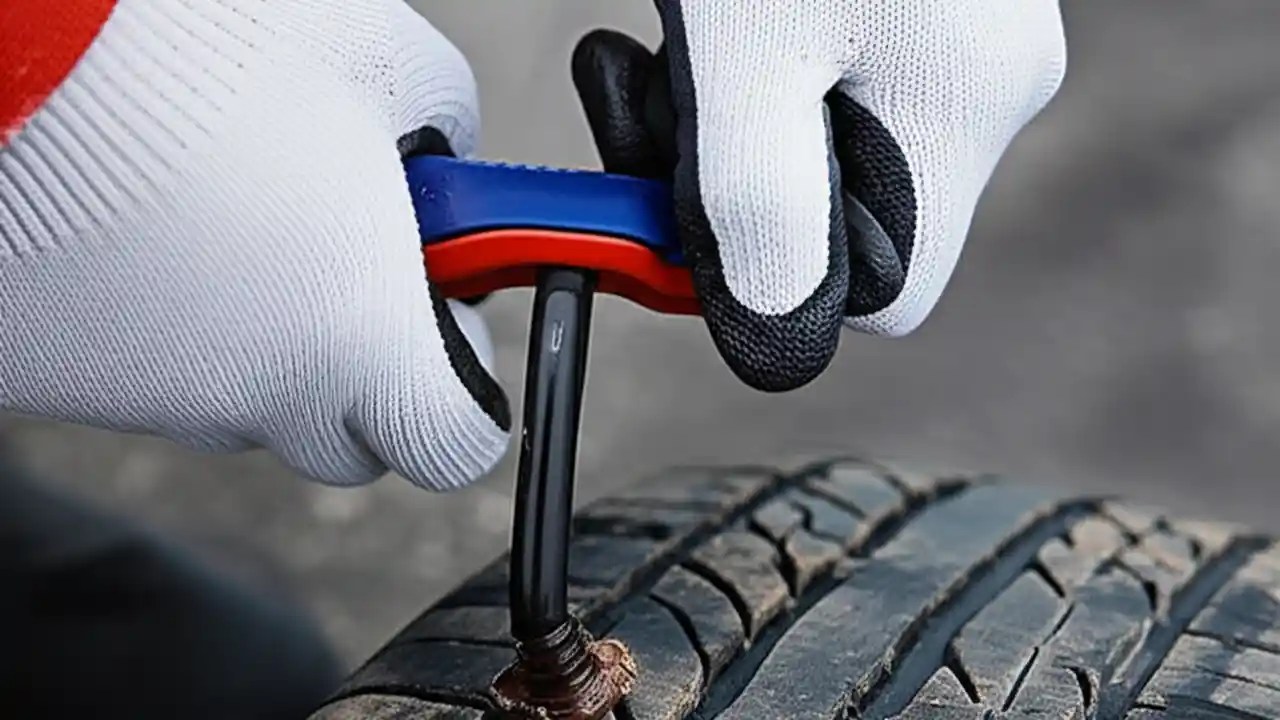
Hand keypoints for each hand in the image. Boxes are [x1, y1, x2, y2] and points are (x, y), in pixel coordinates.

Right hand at [0, 0, 509, 489]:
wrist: (16, 36)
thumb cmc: (204, 43)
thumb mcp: (387, 65)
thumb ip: (447, 149)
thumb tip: (445, 182)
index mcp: (355, 343)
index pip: (452, 447)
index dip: (465, 387)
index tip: (447, 320)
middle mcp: (249, 398)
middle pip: (343, 432)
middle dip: (365, 362)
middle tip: (349, 257)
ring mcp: (140, 399)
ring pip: (238, 398)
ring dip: (256, 333)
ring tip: (228, 210)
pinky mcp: (51, 376)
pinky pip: (142, 369)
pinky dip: (162, 319)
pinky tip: (146, 226)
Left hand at [573, 0, 1066, 390]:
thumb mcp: (747, 56)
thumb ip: (761, 207)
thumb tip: (775, 352)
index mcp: (960, 116)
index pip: (883, 298)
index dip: (766, 278)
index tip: (675, 208)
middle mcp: (982, 86)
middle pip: (839, 218)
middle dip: (724, 180)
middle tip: (641, 92)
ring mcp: (954, 36)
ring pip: (819, 142)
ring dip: (723, 112)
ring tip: (667, 33)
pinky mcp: (911, 0)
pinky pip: (825, 71)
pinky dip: (752, 60)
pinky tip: (710, 8)